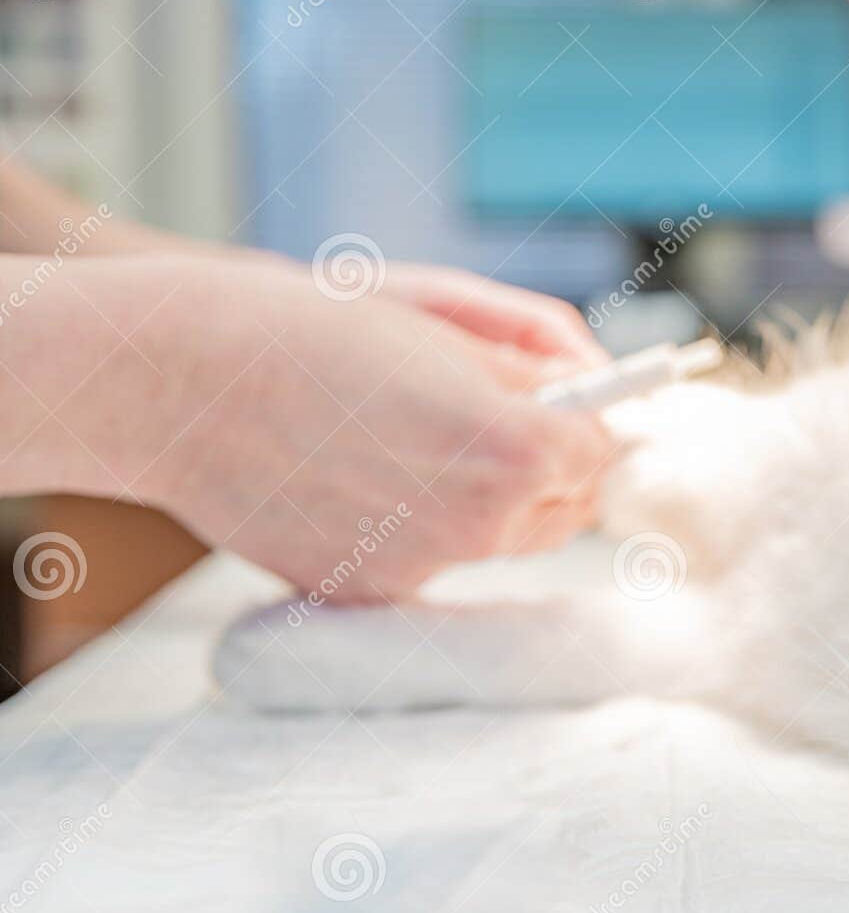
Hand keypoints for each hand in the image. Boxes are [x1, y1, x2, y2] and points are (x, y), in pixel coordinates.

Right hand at [131, 257, 612, 599]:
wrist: (182, 379)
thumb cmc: (314, 329)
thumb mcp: (448, 320)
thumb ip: (539, 361)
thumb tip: (589, 388)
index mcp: (517, 448)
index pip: (601, 451)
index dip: (586, 418)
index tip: (562, 402)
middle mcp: (482, 521)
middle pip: (566, 507)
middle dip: (550, 465)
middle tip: (500, 421)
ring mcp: (424, 566)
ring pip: (500, 539)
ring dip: (489, 498)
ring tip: (415, 440)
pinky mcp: (366, 593)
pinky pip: (426, 562)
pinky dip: (415, 527)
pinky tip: (359, 478)